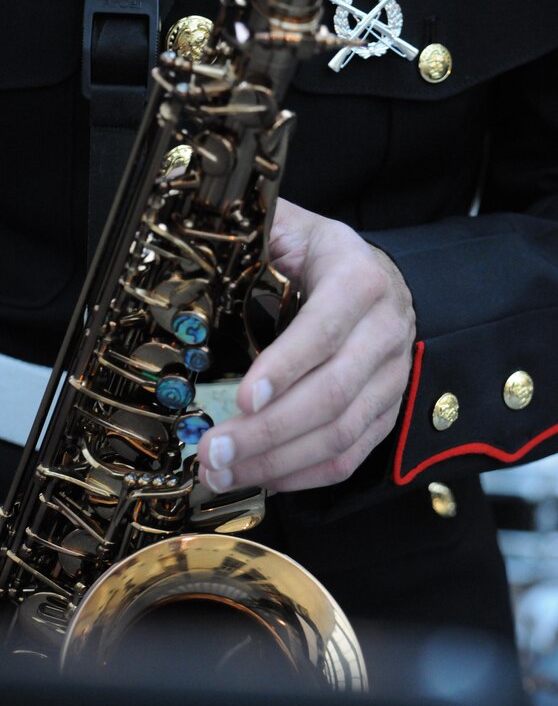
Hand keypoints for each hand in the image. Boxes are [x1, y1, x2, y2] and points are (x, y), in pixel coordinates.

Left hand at [197, 199, 415, 492]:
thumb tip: (195, 231)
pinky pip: (351, 455)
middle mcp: (385, 331)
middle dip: (268, 431)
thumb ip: (257, 230)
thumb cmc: (322, 257)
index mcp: (358, 280)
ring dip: (279, 461)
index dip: (285, 367)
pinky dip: (305, 475)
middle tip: (212, 452)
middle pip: (332, 393)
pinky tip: (261, 477)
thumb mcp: (294, 228)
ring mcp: (392, 378)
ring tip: (222, 473)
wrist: (381, 279)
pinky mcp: (387, 410)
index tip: (242, 399)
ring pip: (342, 434)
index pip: (324, 330)